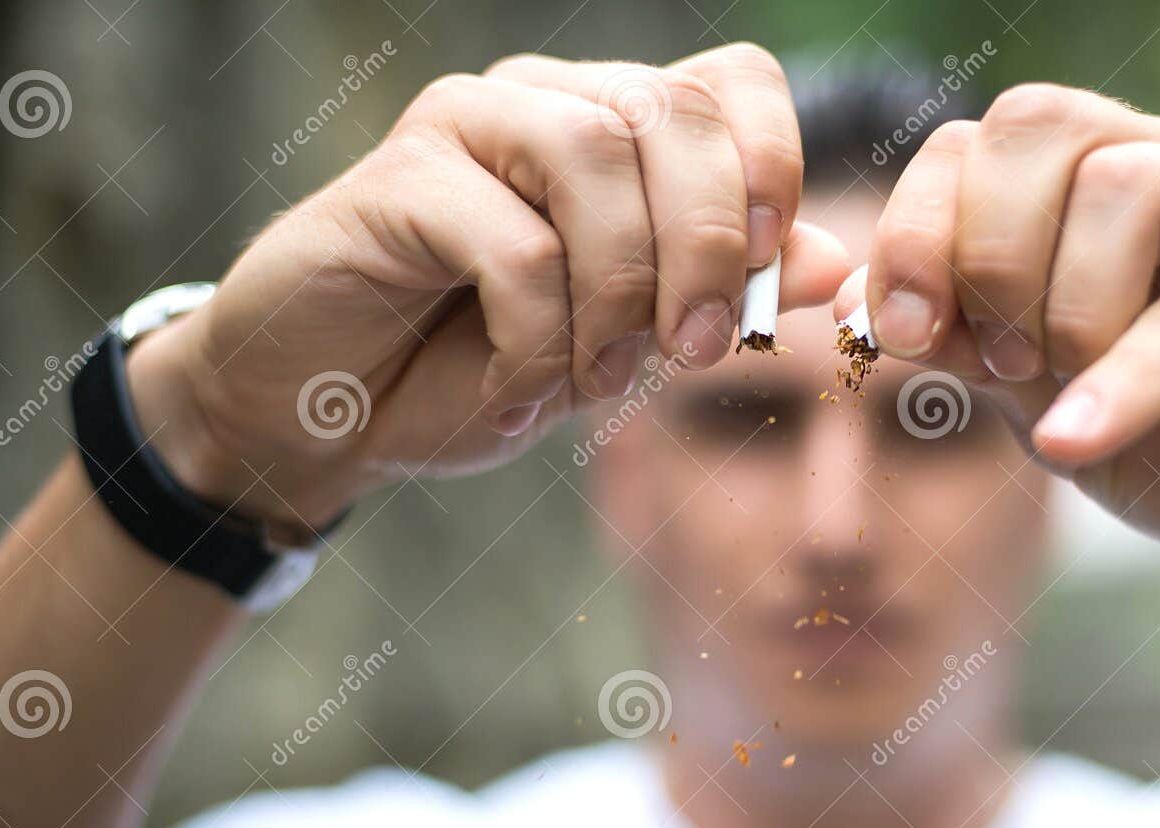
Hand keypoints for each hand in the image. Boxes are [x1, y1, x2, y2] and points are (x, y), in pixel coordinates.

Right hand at [131, 45, 848, 529]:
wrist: (330, 409)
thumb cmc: (477, 365)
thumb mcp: (623, 345)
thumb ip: (716, 297)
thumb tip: (829, 260)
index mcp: (615, 126)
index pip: (731, 85)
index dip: (771, 168)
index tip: (764, 274)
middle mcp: (547, 100)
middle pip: (674, 114)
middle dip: (707, 247)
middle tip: (694, 351)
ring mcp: (468, 125)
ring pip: (595, 161)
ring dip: (619, 293)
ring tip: (596, 377)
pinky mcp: (397, 175)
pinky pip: (514, 242)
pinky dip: (537, 332)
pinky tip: (517, 378)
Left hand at [842, 83, 1159, 560]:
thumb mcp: (1036, 397)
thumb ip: (955, 345)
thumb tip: (848, 308)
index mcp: (1078, 182)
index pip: (966, 145)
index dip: (910, 232)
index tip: (892, 334)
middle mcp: (1158, 164)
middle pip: (1035, 130)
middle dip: (980, 258)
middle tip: (995, 365)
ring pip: (1116, 192)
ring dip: (1062, 313)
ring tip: (1063, 397)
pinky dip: (1122, 382)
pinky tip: (1075, 445)